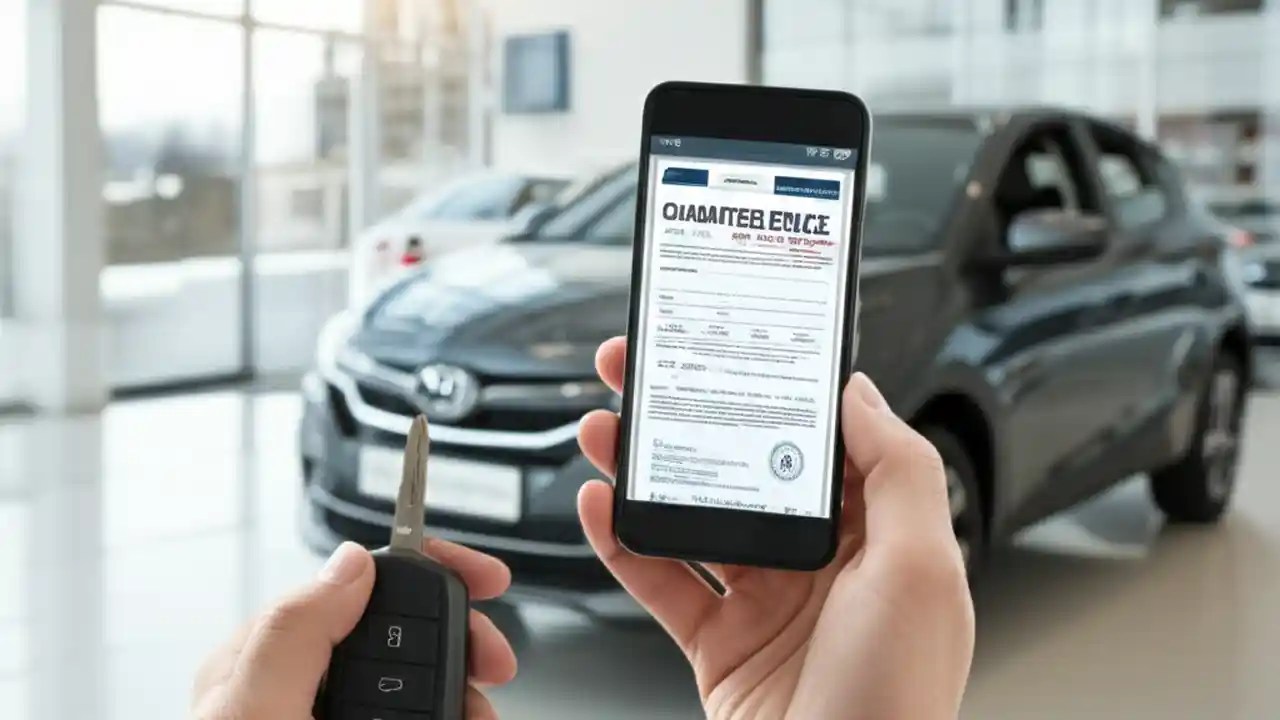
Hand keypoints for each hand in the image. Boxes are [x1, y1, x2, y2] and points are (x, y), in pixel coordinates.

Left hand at [191, 540, 515, 719]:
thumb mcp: (252, 714)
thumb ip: (295, 633)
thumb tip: (351, 563)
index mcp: (265, 662)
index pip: (354, 584)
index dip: (426, 571)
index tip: (485, 580)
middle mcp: (300, 693)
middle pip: (402, 635)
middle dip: (460, 643)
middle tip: (495, 665)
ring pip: (420, 688)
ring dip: (464, 698)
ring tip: (479, 718)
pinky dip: (452, 719)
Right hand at [577, 337, 974, 719]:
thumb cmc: (897, 706)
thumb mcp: (920, 571)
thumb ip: (900, 472)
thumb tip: (861, 394)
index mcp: (881, 540)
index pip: (825, 444)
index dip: (777, 393)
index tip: (736, 351)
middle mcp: (825, 568)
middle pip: (747, 471)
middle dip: (693, 420)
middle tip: (646, 376)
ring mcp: (768, 605)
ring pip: (696, 517)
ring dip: (646, 471)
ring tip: (607, 430)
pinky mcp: (721, 644)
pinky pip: (663, 582)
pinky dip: (623, 544)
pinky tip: (601, 507)